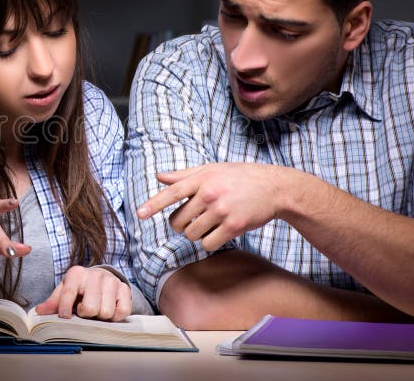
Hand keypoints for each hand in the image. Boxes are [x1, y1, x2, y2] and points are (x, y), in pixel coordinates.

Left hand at [35, 266, 131, 320]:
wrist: (101, 277)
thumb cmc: (80, 287)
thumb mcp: (65, 290)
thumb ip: (53, 302)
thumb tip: (40, 311)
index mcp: (76, 274)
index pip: (68, 294)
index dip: (64, 308)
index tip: (64, 316)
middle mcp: (95, 274)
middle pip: (90, 309)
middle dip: (86, 314)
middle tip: (84, 310)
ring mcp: (112, 281)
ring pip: (106, 312)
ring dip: (100, 316)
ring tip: (96, 308)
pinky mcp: (125, 289)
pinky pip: (122, 312)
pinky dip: (115, 316)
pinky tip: (109, 309)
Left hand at [136, 162, 296, 250]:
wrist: (274, 187)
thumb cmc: (240, 176)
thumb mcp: (212, 169)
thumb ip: (184, 175)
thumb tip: (160, 176)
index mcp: (203, 178)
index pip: (172, 192)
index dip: (154, 204)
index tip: (139, 214)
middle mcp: (210, 194)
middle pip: (178, 221)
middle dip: (180, 225)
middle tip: (192, 219)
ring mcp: (222, 211)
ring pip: (192, 234)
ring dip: (196, 234)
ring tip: (209, 223)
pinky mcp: (234, 226)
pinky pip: (208, 244)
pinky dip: (209, 242)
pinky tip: (219, 232)